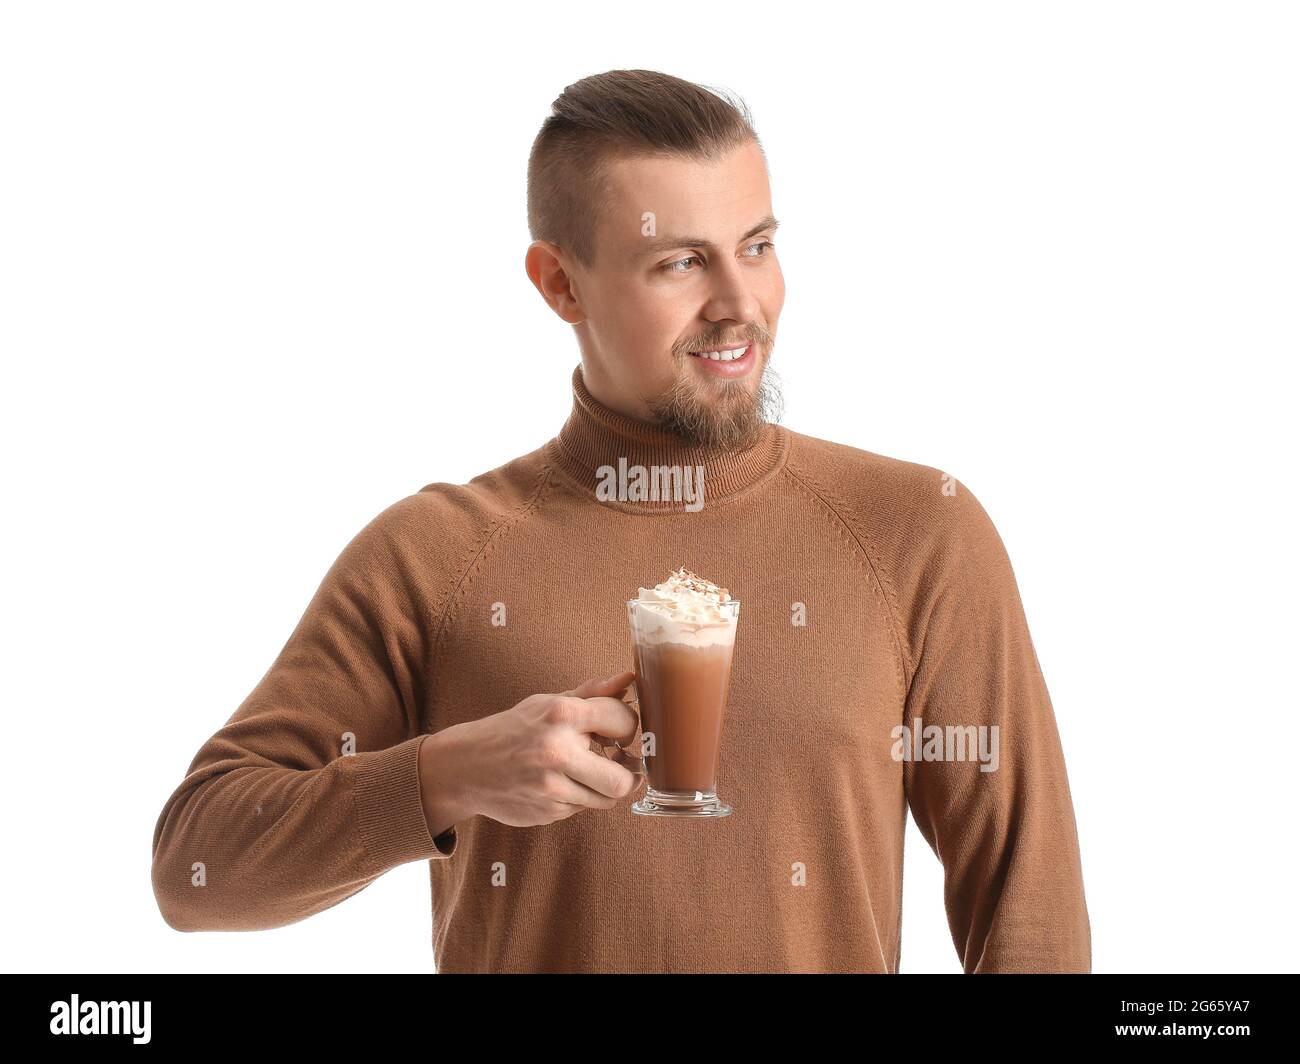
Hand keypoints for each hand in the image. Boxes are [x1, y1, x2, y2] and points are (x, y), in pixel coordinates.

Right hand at [419, 670, 643, 832]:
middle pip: (622, 780)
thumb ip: (593, 693)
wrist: (466, 766)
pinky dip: (579, 797)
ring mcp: (552, 787)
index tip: (622, 732)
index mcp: (562, 715)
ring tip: (588, 771)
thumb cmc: (514, 729)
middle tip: (622, 763)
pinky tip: (560, 783)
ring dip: (603, 787)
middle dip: (628, 773)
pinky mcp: (547, 812)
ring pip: (606, 799)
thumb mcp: (549, 703)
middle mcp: (558, 752)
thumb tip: (629, 679)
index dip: (630, 728)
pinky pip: (582, 808)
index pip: (623, 721)